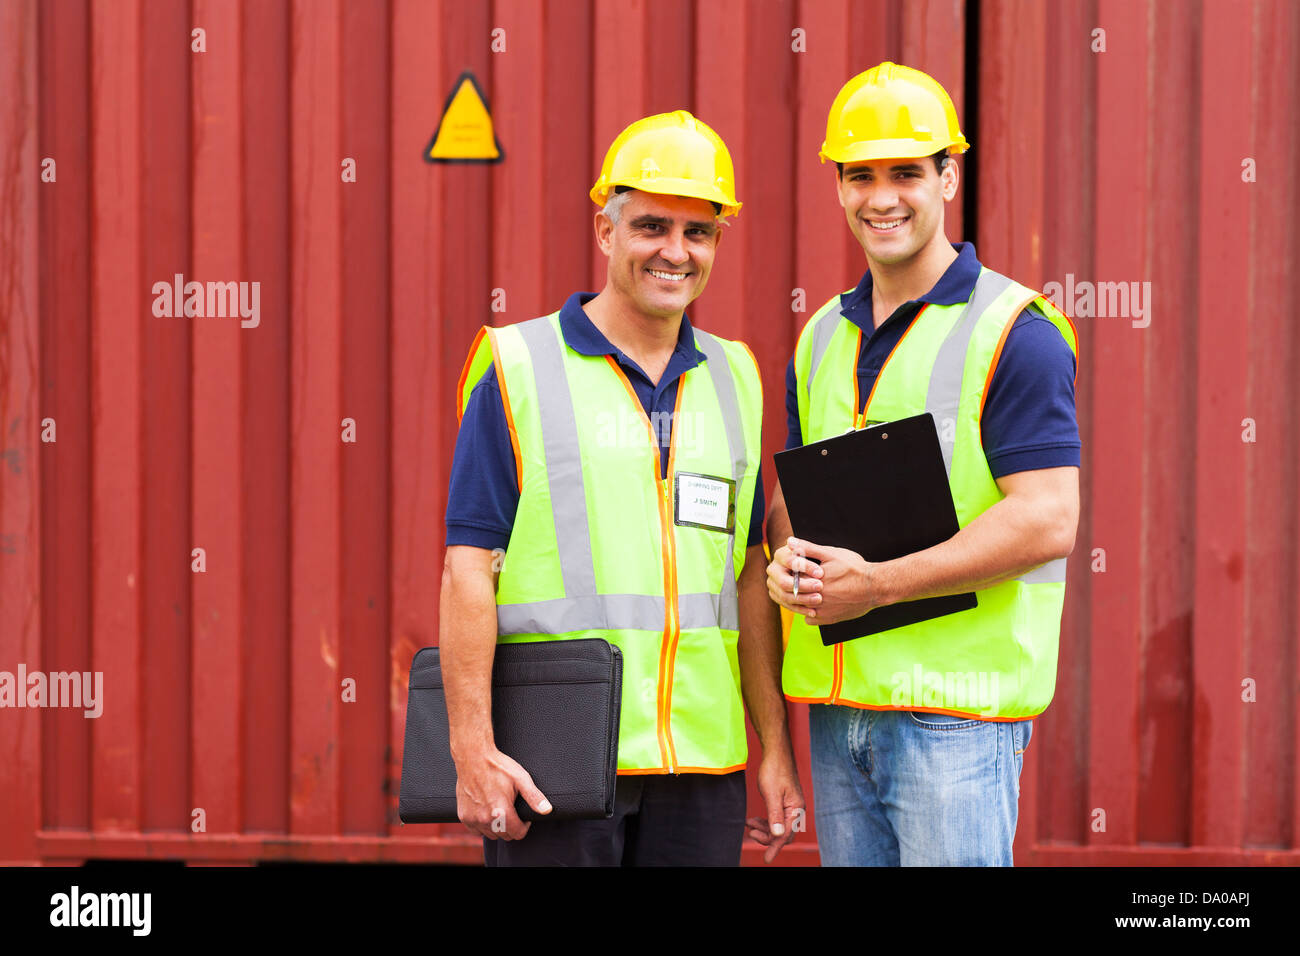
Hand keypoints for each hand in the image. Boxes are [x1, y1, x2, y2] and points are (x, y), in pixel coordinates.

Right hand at [453, 745, 551, 839]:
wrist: (473, 757)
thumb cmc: (498, 766)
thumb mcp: (521, 778)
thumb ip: (534, 796)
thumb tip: (547, 810)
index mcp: (502, 812)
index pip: (517, 834)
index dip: (524, 826)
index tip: (523, 817)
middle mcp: (486, 819)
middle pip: (504, 836)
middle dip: (512, 827)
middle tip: (512, 810)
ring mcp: (473, 819)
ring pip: (490, 834)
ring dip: (497, 827)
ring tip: (500, 810)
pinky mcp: (464, 816)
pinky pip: (476, 831)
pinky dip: (482, 826)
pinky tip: (487, 812)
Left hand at [745, 746, 804, 862]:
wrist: (776, 753)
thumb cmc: (774, 770)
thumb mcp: (772, 794)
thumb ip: (775, 815)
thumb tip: (778, 835)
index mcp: (796, 809)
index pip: (786, 834)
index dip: (775, 847)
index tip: (766, 858)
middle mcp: (796, 810)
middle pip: (783, 833)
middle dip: (767, 837)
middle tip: (751, 834)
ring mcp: (790, 806)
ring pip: (778, 827)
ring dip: (764, 829)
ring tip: (749, 825)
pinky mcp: (784, 803)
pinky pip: (775, 819)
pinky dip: (764, 822)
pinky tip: (753, 820)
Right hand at [766, 539, 824, 613]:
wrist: (822, 576)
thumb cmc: (821, 561)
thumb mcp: (818, 552)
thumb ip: (806, 547)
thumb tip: (790, 540)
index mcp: (781, 555)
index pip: (790, 561)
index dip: (805, 567)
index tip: (821, 573)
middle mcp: (774, 569)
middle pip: (784, 581)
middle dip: (803, 586)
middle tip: (820, 587)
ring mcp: (774, 584)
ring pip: (784, 595)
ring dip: (802, 599)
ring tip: (819, 599)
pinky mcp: (777, 596)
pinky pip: (787, 605)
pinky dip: (800, 609)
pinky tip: (814, 611)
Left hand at [783, 537, 888, 625]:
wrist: (875, 587)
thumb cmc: (854, 568)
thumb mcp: (831, 554)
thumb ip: (808, 548)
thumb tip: (789, 541)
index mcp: (812, 580)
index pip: (791, 577)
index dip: (796, 572)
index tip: (803, 570)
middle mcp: (814, 598)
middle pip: (795, 592)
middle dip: (799, 586)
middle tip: (810, 580)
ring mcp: (821, 611)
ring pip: (800, 607)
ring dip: (803, 599)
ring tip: (814, 590)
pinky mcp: (828, 620)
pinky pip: (809, 620)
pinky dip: (811, 612)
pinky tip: (820, 603)